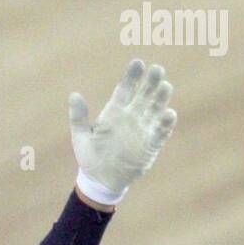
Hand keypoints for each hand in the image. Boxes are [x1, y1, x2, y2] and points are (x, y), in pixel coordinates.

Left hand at [69, 60, 175, 204]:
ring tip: (165, 86)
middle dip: (151, 81)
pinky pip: (161, 132)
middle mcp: (131, 117)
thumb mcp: (81, 139)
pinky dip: (166, 123)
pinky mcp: (151, 144)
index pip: (125, 89)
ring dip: (161, 98)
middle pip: (144, 95)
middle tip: (157, 69)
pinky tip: (169, 114)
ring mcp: (142, 129)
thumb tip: (74, 95)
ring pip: (155, 109)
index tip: (138, 63)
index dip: (132, 76)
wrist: (102, 182)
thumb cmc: (90, 159)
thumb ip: (78, 117)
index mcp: (114, 112)